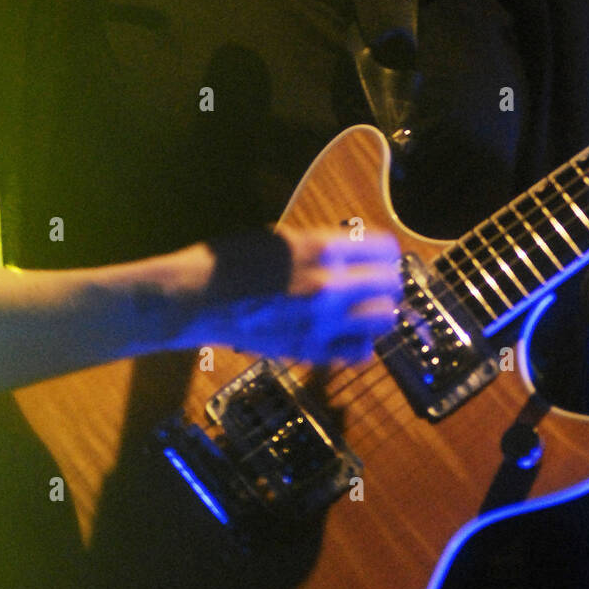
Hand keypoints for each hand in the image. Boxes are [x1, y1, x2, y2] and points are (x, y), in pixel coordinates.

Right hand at [203, 226, 401, 365]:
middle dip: (386, 280)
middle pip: (392, 285)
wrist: (196, 298)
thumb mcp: (283, 236)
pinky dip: (359, 342)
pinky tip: (344, 332)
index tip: (377, 255)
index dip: (383, 251)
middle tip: (373, 280)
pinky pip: (359, 352)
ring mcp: (321, 323)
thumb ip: (324, 245)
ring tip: (362, 307)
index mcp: (321, 249)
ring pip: (383, 320)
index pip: (386, 249)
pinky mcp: (310, 351)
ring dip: (377, 311)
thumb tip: (358, 251)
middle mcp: (329, 285)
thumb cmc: (233, 259)